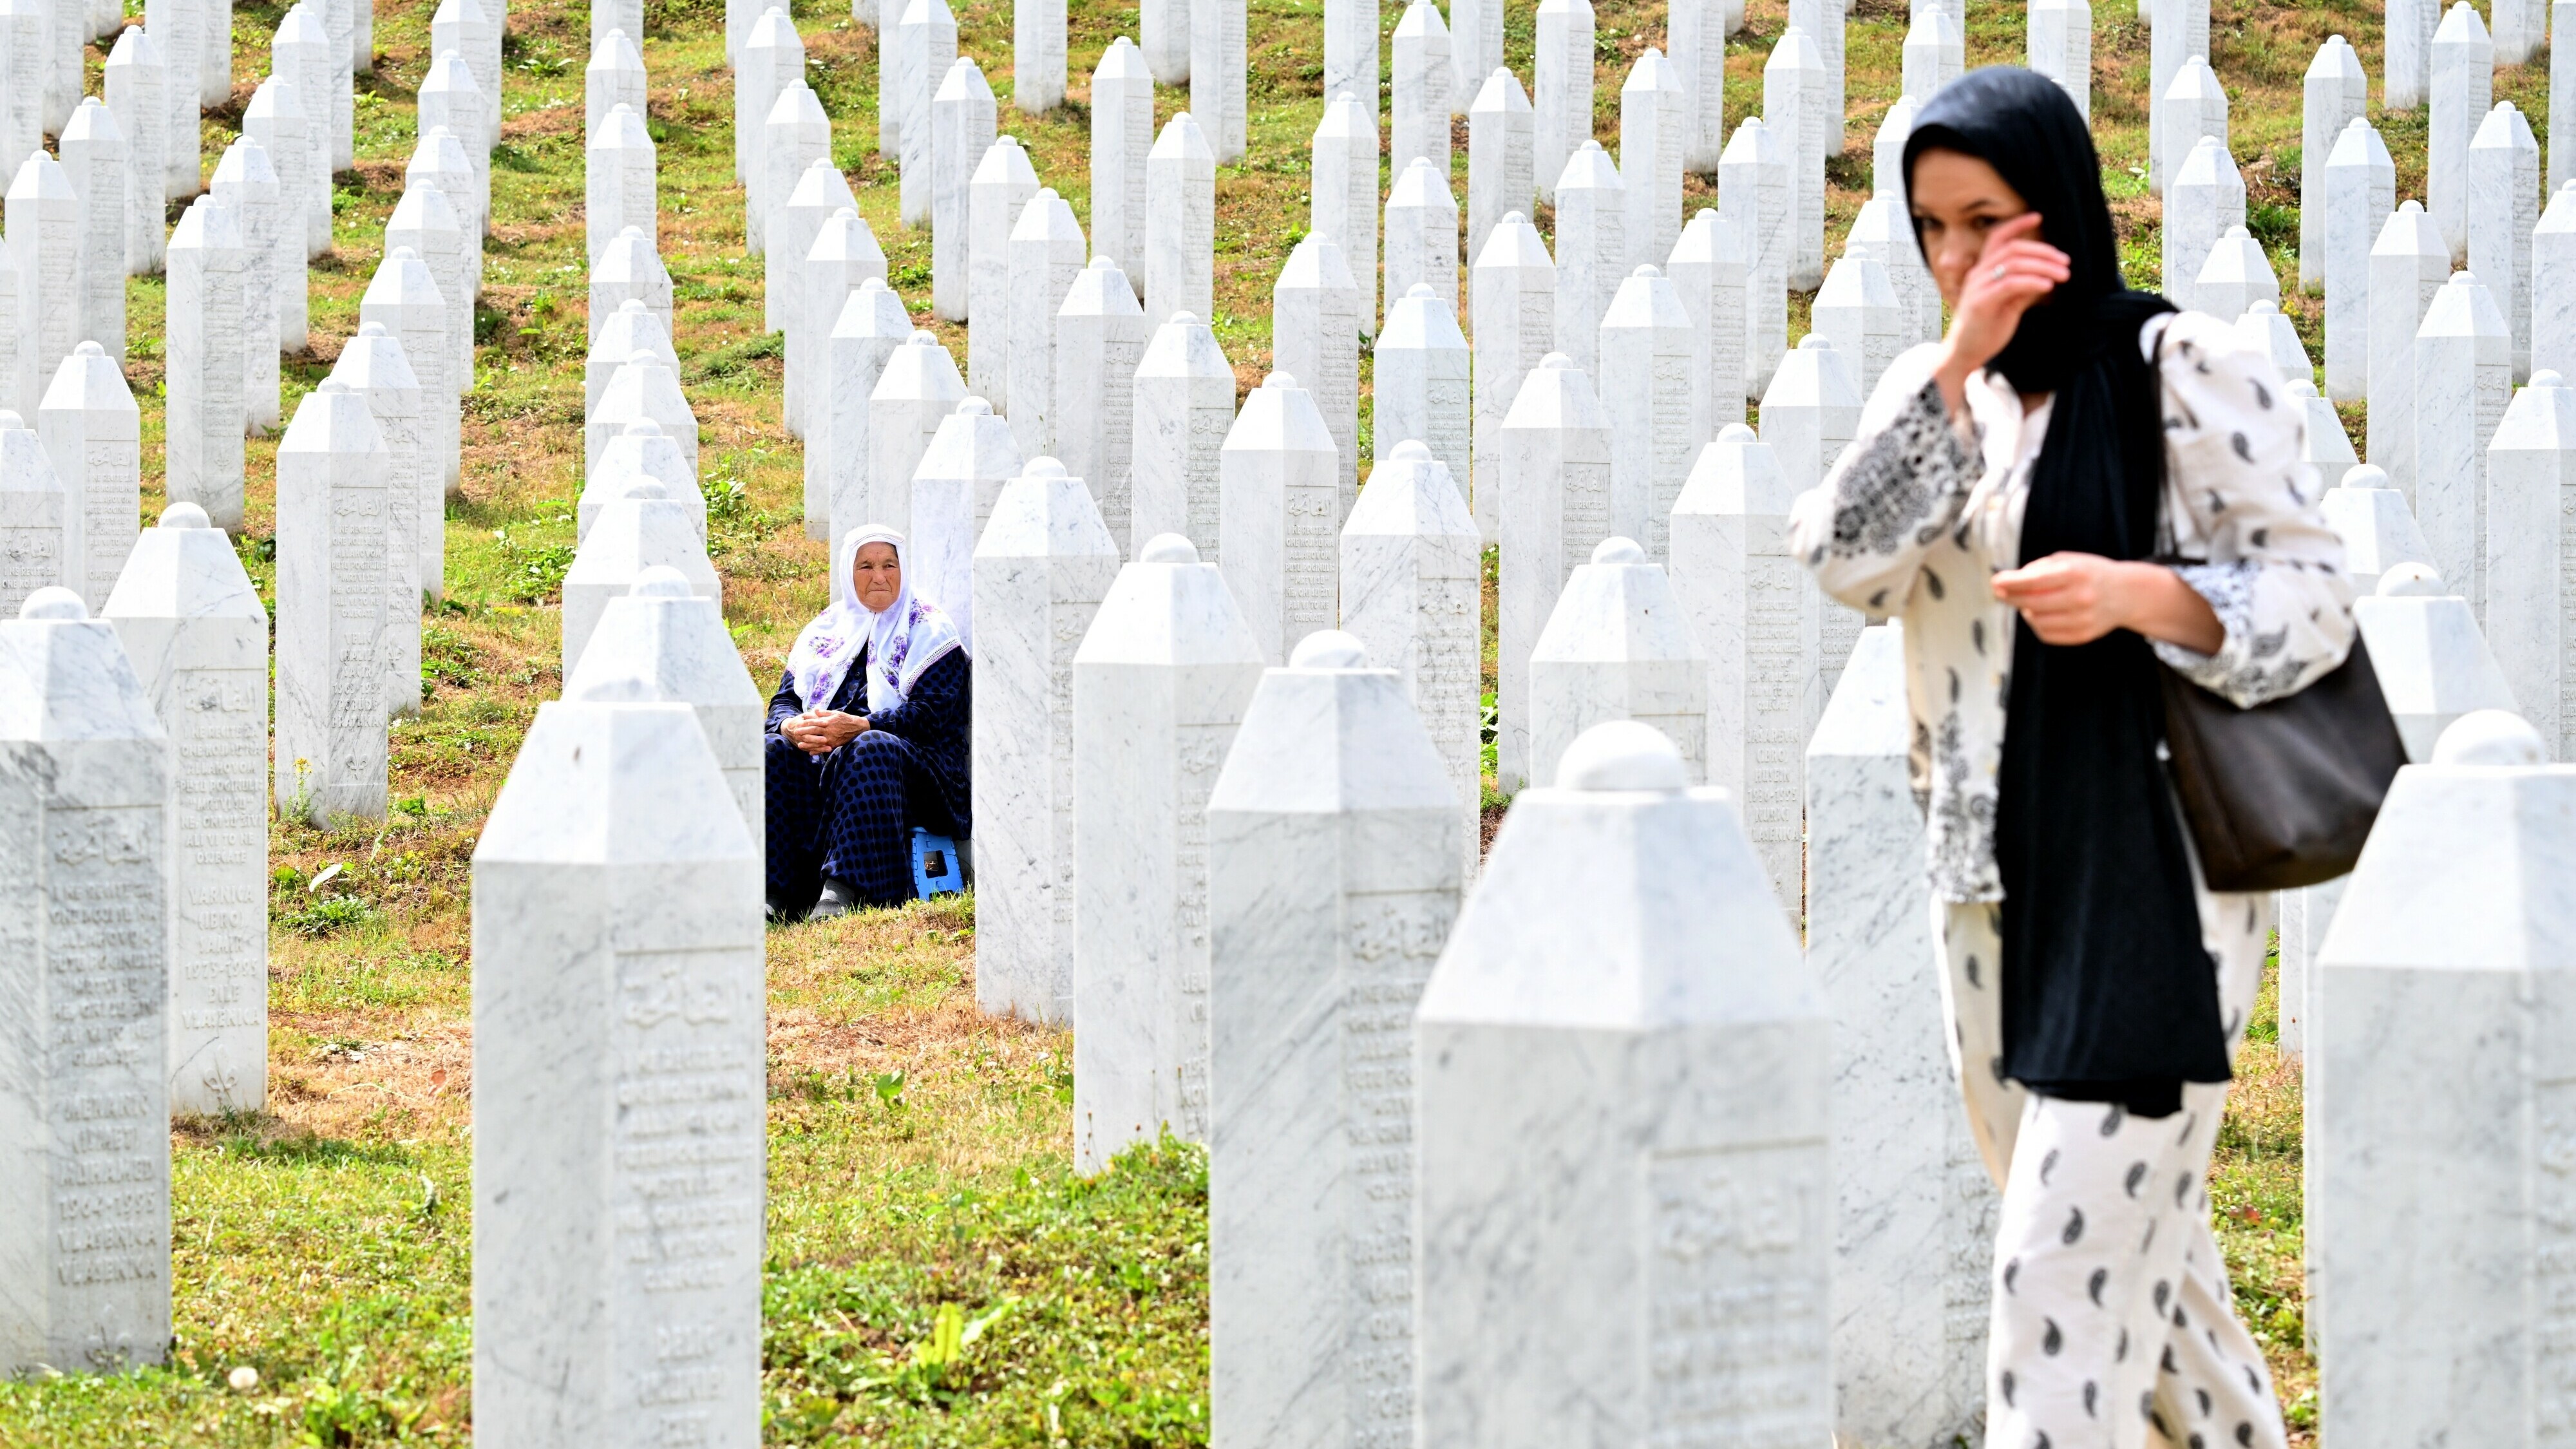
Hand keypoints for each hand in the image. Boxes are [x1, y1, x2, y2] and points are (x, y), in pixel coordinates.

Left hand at [782, 710, 868, 753]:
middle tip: (795, 733)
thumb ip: (824, 713)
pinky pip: (824, 748)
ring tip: (800, 745)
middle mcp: (829, 730)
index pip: (814, 722)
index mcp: (828, 721)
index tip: (798, 723)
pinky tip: (810, 753)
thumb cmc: (846, 719)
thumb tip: (815, 710)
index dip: (805, 722)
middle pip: (813, 731)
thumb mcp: (835, 713)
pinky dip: (817, 751)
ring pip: (817, 741)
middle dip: (803, 732)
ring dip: (808, 744)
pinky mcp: (834, 744)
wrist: (857, 727)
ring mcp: (831, 738)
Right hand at [1933, 214, 2071, 406]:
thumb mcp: (2008, 305)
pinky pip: (2011, 284)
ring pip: (2014, 263)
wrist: (1963, 354)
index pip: (1997, 238)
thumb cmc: (1985, 330)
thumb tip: (2045, 278)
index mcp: (1982, 271)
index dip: (2016, 225)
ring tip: (2064, 275)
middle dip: (2043, 251)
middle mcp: (1978, 274)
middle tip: (2065, 261)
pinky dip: (2033, 281)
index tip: (2038, 217)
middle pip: (2013, 249)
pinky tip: (2048, 285)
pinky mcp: (1982, 302)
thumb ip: (2022, 289)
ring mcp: (1978, 287)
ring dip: (2044, 266)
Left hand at [1992, 552, 2223, 652]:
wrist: (2125, 594)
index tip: (1995, 582)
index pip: (2035, 581)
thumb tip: (2008, 582)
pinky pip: (2046, 634)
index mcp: (2076, 574)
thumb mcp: (2068, 560)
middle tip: (2001, 592)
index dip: (2011, 582)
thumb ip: (2039, 568)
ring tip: (2028, 601)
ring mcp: (2082, 619)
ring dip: (2026, 611)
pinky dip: (2037, 625)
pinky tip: (2039, 614)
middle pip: (2032, 603)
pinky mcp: (2082, 635)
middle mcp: (2081, 598)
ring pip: (2036, 621)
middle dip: (2012, 597)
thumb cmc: (2089, 573)